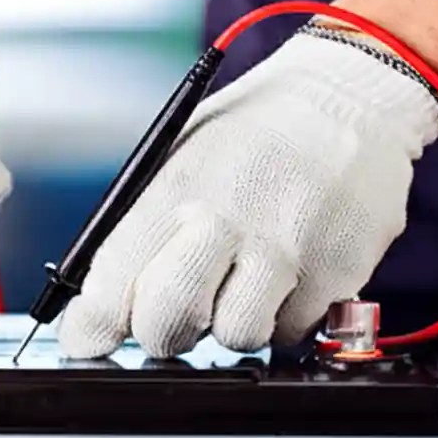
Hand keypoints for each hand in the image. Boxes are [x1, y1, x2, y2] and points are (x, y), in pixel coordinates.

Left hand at [58, 33, 437, 357]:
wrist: (348, 98)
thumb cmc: (252, 135)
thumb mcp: (179, 159)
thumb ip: (141, 231)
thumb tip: (99, 307)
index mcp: (174, 191)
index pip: (112, 286)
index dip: (92, 327)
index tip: (88, 339)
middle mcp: (227, 222)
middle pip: (166, 325)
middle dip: (159, 332)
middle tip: (169, 315)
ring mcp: (287, 250)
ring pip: (235, 337)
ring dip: (228, 324)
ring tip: (238, 283)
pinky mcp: (339, 273)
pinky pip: (293, 331)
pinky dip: (282, 317)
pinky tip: (284, 275)